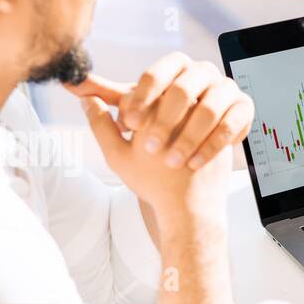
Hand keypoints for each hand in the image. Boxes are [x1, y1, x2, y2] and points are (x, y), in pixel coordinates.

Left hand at [65, 53, 254, 170]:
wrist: (190, 180)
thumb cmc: (155, 153)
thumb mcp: (124, 134)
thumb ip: (101, 111)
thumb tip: (72, 86)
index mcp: (172, 71)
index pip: (155, 75)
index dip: (141, 100)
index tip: (128, 125)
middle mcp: (201, 74)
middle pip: (184, 88)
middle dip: (165, 120)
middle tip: (150, 147)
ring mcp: (226, 90)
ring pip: (209, 108)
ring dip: (188, 136)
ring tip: (173, 161)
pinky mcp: (244, 110)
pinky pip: (231, 124)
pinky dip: (211, 145)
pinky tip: (195, 163)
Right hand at [71, 84, 230, 229]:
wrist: (191, 207)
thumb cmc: (154, 184)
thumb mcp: (117, 155)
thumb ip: (99, 124)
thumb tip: (87, 100)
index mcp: (157, 108)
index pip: (133, 96)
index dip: (125, 116)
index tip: (126, 133)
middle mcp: (183, 106)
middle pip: (156, 98)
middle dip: (144, 117)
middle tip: (140, 139)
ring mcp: (204, 117)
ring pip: (177, 107)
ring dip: (164, 122)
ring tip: (158, 147)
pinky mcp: (216, 128)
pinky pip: (196, 120)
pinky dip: (184, 131)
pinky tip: (176, 150)